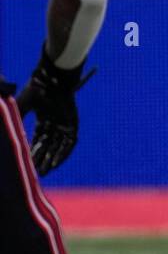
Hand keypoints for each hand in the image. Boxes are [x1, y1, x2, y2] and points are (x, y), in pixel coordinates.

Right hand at [16, 46, 93, 175]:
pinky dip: (63, 153)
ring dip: (52, 159)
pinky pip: (69, 143)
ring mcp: (65, 124)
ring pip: (58, 146)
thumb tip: (8, 134)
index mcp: (44, 119)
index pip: (38, 140)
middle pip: (48, 145)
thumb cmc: (37, 89)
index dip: (34, 152)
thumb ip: (17, 119)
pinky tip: (56, 163)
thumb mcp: (23, 106)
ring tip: (46, 171)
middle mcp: (55, 123)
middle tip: (37, 173)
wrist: (52, 79)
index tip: (28, 164)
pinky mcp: (73, 124)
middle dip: (43, 159)